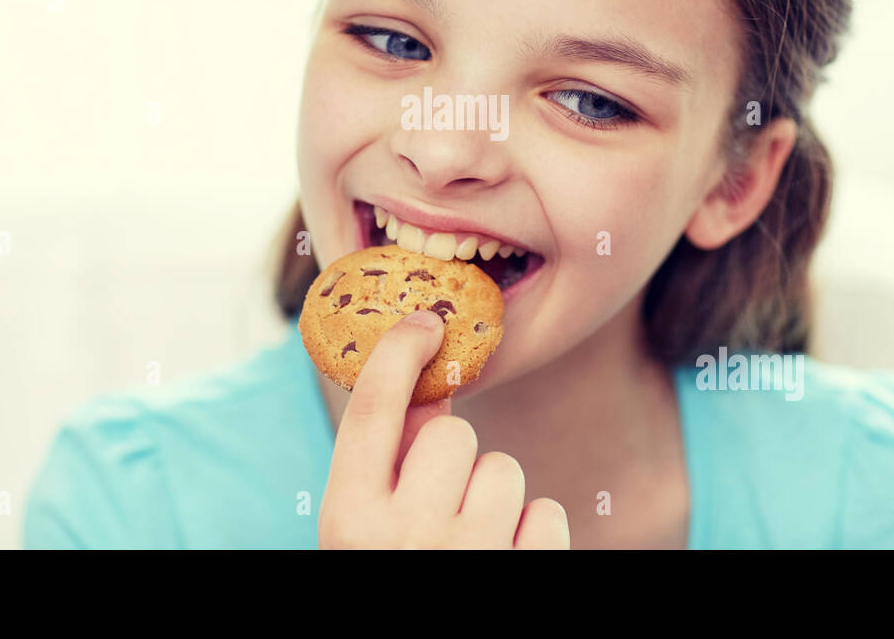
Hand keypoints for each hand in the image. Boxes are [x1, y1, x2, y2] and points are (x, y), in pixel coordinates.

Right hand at [318, 310, 569, 548]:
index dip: (400, 350)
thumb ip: (389, 458)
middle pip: (451, 433)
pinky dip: (532, 532)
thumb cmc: (394, 565)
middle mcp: (404, 538)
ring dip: (494, 497)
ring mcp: (469, 557)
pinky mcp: (526, 573)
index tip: (426, 320)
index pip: (372, 406)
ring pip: (503, 470)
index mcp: (348, 521)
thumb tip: (428, 374)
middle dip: (454, 455)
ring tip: (472, 542)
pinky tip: (503, 558)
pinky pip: (546, 513)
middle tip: (444, 503)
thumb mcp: (366, 527)